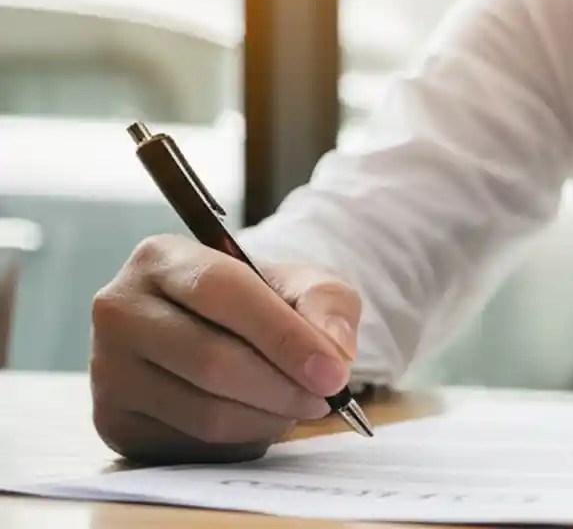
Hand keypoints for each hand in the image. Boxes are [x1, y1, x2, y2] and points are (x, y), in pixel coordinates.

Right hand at [91, 235, 360, 463]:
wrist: (214, 333)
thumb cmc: (260, 303)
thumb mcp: (302, 284)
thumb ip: (328, 304)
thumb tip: (334, 352)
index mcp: (161, 258)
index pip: (223, 292)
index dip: (284, 336)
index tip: (333, 371)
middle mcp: (120, 309)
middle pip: (211, 359)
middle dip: (283, 386)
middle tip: (325, 398)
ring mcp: (108, 369)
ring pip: (205, 411)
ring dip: (268, 417)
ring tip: (296, 404)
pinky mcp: (114, 421)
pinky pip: (192, 444)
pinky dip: (243, 439)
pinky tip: (258, 417)